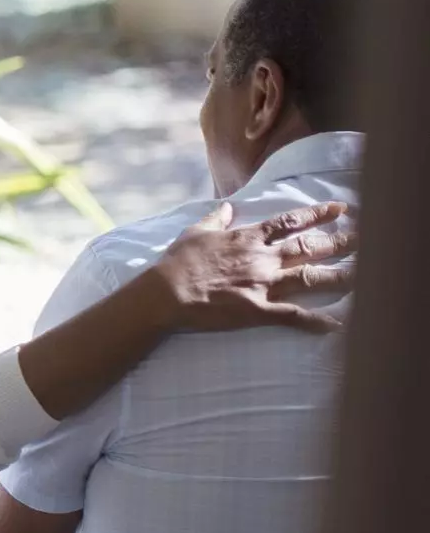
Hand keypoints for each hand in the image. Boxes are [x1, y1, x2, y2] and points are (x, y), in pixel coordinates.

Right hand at [149, 201, 356, 334]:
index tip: (340, 208)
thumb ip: (216, 219)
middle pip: (309, 248)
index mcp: (249, 238)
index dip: (317, 214)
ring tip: (365, 273)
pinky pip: (294, 316)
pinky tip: (337, 324)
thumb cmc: (178, 262)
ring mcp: (264, 285)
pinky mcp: (259, 310)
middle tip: (366, 237)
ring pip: (310, 278)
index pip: (290, 222)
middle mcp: (263, 259)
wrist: (166, 293)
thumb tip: (228, 208)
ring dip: (340, 276)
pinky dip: (316, 321)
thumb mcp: (195, 232)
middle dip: (340, 241)